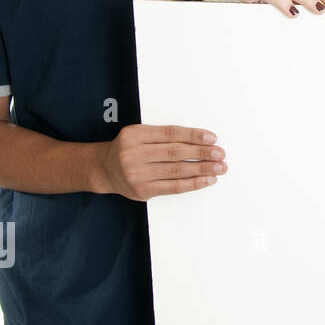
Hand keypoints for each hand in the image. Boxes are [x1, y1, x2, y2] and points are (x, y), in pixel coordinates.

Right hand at [94, 125, 226, 200]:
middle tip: (220, 153)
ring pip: (176, 171)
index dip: (193, 135)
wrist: (104, 169)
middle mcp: (134, 154)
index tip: (212, 138)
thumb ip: (165, 136)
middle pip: (175, 153)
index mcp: (135, 135)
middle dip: (202, 153)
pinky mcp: (142, 191)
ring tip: (219, 167)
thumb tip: (202, 141)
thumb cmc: (128, 149)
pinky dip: (193, 183)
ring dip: (202, 169)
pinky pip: (173, 187)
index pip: (171, 134)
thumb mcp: (140, 134)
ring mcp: (137, 174)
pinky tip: (207, 180)